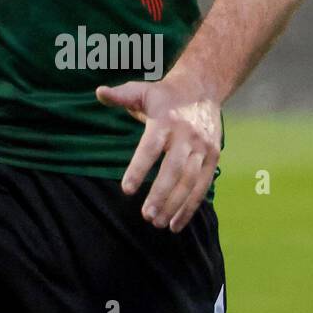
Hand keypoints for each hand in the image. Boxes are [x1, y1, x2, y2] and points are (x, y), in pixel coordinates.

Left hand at [95, 72, 220, 232]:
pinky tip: (176, 223)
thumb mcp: (141, 90)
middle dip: (160, 194)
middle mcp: (186, 135)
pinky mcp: (213, 157)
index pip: (151, 148)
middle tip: (146, 215)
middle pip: (174, 170)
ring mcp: (202, 148)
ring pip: (190, 181)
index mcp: (165, 120)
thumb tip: (99, 92)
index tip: (127, 190)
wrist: (202, 89)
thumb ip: (120, 95)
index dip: (139, 169)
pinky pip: (202, 185)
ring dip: (175, 205)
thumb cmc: (163, 95)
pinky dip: (190, 206)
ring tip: (158, 223)